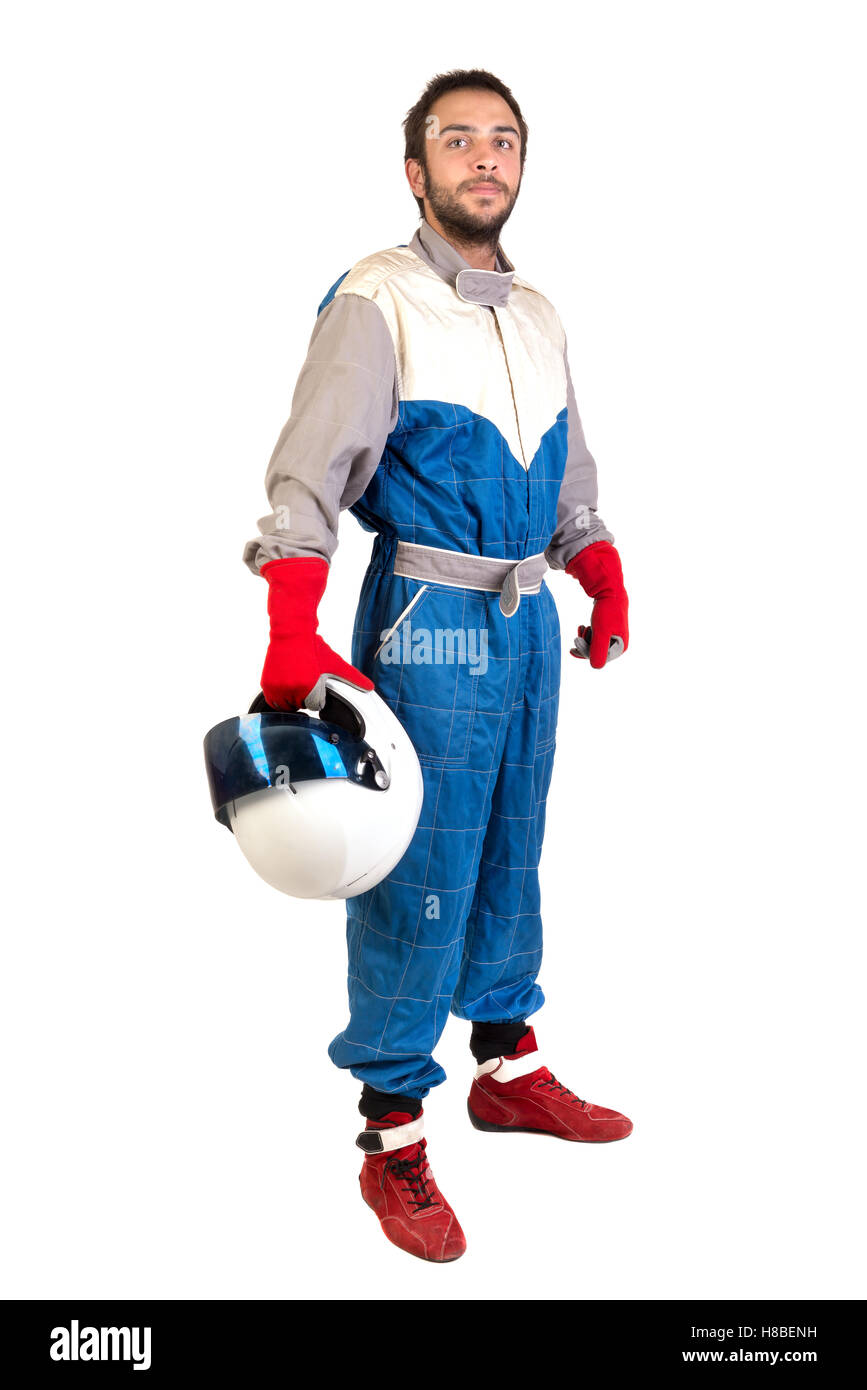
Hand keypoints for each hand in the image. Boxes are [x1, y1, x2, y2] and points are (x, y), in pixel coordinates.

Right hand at [260, 557, 373, 709]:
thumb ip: (353, 678)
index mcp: (310, 687)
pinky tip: (285, 682)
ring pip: (285, 706)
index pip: (314, 706)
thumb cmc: (314, 648)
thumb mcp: (335, 663)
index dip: (317, 695)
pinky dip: (278, 695)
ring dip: (290, 698)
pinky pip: (272, 700)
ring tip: (295, 680)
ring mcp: (277, 687)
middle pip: (299, 706)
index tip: (314, 680)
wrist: (291, 631)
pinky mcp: (266, 684)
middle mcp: (292, 689)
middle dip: (302, 696)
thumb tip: (371, 688)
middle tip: (303, 677)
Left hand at [565, 542, 628, 670]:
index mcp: (621, 647)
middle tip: (577, 633)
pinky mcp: (608, 629)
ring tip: (581, 627)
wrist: (610, 590)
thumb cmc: (606, 611)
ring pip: (594, 645)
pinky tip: (582, 626)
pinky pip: (595, 638)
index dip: (585, 651)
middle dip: (584, 645)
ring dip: (585, 638)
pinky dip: (587, 634)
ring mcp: (614, 637)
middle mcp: (619, 644)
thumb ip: (598, 651)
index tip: (576, 639)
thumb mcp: (601, 632)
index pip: (599, 658)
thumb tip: (596, 667)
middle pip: (596, 653)